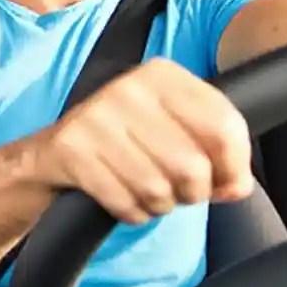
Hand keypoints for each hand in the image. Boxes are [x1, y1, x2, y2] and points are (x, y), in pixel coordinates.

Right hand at [33, 58, 253, 224]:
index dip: (232, 167)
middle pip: (192, 165)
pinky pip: (122, 201)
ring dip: (158, 205)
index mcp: (161, 74)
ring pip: (156, 188)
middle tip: (179, 191)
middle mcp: (127, 87)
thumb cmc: (127, 142)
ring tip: (150, 195)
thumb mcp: (174, 128)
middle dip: (191, 192)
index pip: (224, 127)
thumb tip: (234, 186)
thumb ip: (217, 151)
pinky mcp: (70, 149)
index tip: (223, 183)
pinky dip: (131, 212)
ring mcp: (95, 116)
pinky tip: (126, 201)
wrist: (52, 152)